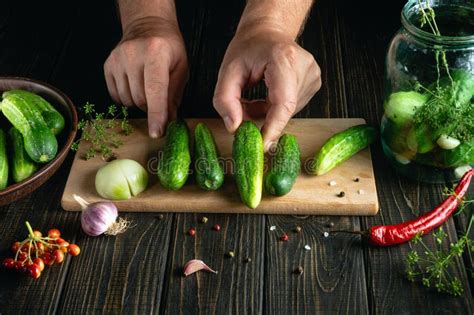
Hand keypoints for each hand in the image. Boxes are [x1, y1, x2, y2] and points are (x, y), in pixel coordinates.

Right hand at [104, 17, 187, 137]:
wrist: (148, 26)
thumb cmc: (168, 48)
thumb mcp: (181, 67)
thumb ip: (175, 94)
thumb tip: (169, 120)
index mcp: (156, 53)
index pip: (155, 90)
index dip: (156, 114)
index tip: (157, 133)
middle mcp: (132, 55)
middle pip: (141, 99)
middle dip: (152, 107)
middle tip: (160, 97)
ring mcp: (117, 60)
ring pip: (128, 101)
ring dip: (140, 102)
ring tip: (147, 85)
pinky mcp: (107, 66)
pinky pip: (117, 96)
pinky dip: (128, 98)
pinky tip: (135, 84)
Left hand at [213, 26, 320, 150]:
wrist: (268, 32)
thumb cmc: (248, 48)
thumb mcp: (227, 71)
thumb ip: (225, 100)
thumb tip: (235, 127)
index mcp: (284, 59)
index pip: (283, 103)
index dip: (273, 127)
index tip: (263, 146)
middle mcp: (304, 67)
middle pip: (283, 110)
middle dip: (261, 117)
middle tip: (242, 106)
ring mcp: (313, 76)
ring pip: (287, 112)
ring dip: (267, 112)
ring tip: (255, 94)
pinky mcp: (314, 84)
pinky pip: (292, 108)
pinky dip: (275, 108)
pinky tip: (268, 93)